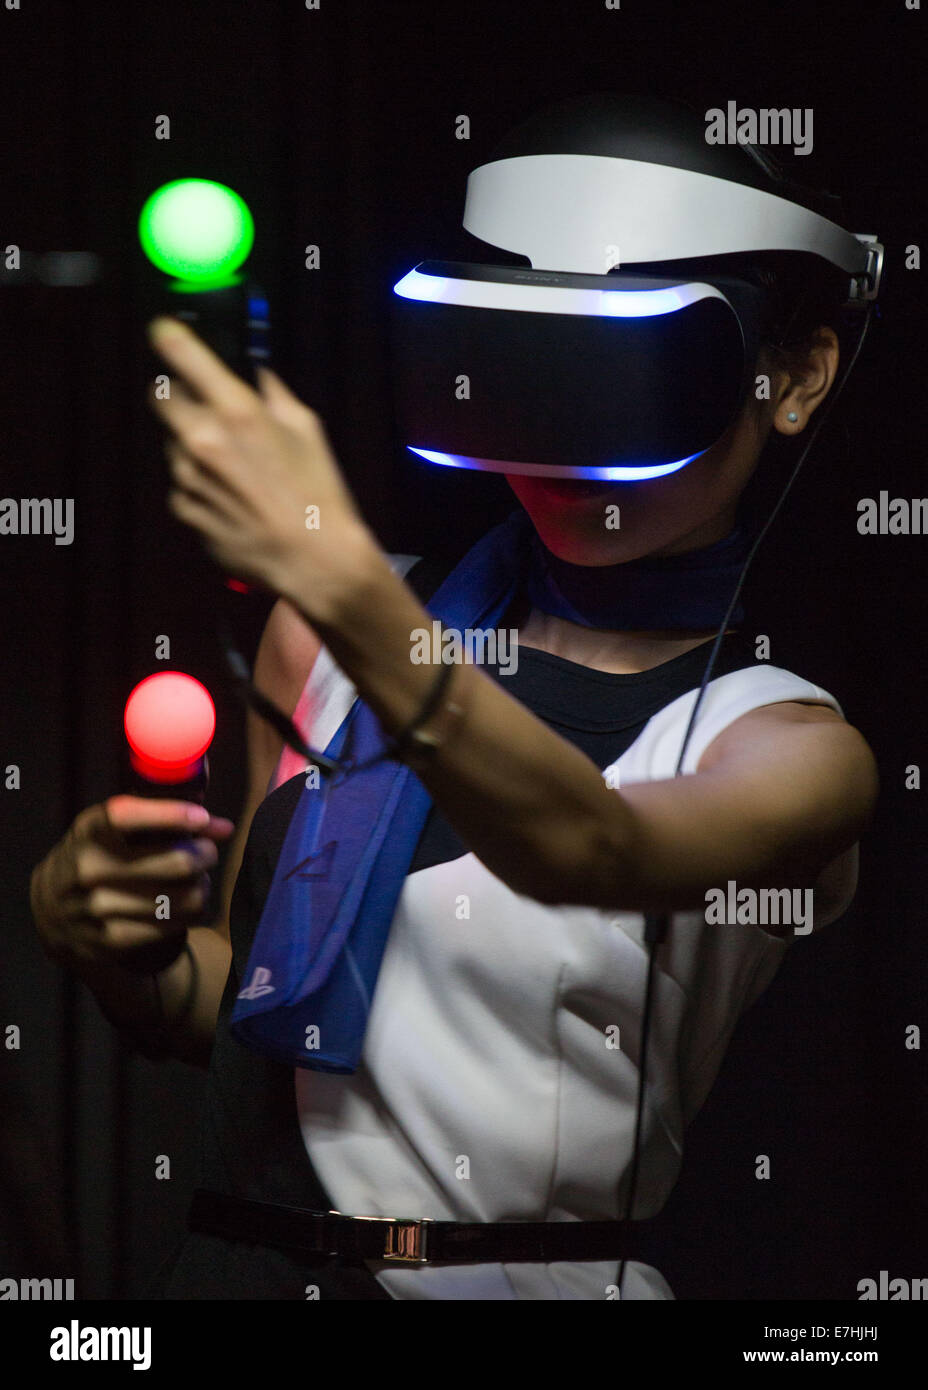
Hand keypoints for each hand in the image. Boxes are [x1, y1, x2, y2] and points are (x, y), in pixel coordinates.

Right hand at [30, 797, 234, 973]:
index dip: (172, 814)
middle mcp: (88, 867)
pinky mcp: (111, 939)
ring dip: (203, 886)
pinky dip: (191, 913)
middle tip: (206, 853)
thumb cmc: (96, 856)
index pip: (127, 815)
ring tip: (198, 881)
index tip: (201, 818)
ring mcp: (98, 907)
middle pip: (178, 861)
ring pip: (185, 897)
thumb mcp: (112, 828)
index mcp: (89, 830)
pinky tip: (185, 904)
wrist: (50, 909)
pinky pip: (175, 924)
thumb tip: (225, 828)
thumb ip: (163, 818)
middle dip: (205, 854)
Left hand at [147, 318, 375, 611]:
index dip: (167, 336)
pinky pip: (181, 484)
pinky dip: (199, 484)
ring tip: (234, 468)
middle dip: (177, 395)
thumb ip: (273, 393)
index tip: (164, 331)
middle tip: (203, 406)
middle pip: (160, 396)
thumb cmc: (319, 492)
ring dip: (192, 445)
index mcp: (237, 410)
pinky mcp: (184, 510)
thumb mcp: (308, 430)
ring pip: (173, 443)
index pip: (180, 353)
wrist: (314, 560)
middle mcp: (202, 438)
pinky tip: (232, 497)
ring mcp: (187, 477)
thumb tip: (255, 375)